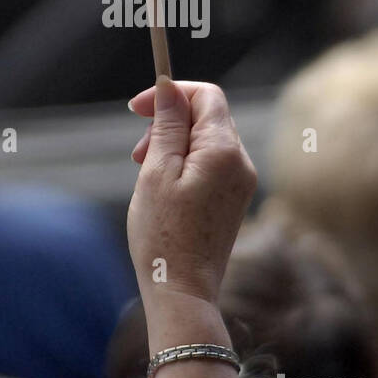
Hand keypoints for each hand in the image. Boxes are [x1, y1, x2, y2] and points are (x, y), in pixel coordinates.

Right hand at [126, 76, 256, 309]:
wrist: (182, 290)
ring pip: (206, 139)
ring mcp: (241, 183)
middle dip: (168, 121)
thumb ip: (166, 125)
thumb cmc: (163, 233)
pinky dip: (184, 162)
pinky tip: (163, 186)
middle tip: (137, 152)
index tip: (137, 108)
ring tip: (145, 170)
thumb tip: (169, 87)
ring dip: (173, 143)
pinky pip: (210, 162)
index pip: (206, 96)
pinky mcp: (233, 199)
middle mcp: (241, 163)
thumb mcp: (156, 171)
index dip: (172, 92)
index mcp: (224, 151)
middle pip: (206, 116)